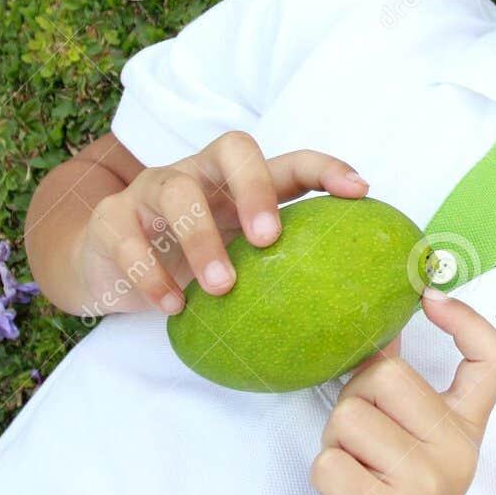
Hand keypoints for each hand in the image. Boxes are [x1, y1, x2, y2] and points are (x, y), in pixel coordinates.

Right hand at [72, 129, 369, 315]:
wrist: (108, 268)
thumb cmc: (195, 267)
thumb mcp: (247, 273)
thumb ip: (305, 296)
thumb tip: (387, 346)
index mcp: (244, 185)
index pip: (292, 162)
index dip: (328, 169)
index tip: (361, 191)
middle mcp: (202, 174)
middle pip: (233, 149)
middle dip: (255, 188)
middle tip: (270, 238)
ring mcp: (153, 191)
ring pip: (177, 189)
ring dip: (201, 237)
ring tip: (220, 287)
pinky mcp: (112, 221)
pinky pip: (129, 236)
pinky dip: (152, 272)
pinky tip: (172, 306)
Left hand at [309, 289, 495, 494]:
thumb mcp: (411, 445)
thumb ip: (401, 392)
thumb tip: (382, 330)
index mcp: (466, 430)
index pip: (493, 359)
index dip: (466, 319)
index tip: (429, 299)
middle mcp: (455, 454)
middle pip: (387, 375)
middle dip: (355, 398)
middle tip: (362, 439)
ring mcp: (424, 486)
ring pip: (348, 416)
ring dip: (334, 441)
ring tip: (355, 471)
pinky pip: (328, 462)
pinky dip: (323, 475)